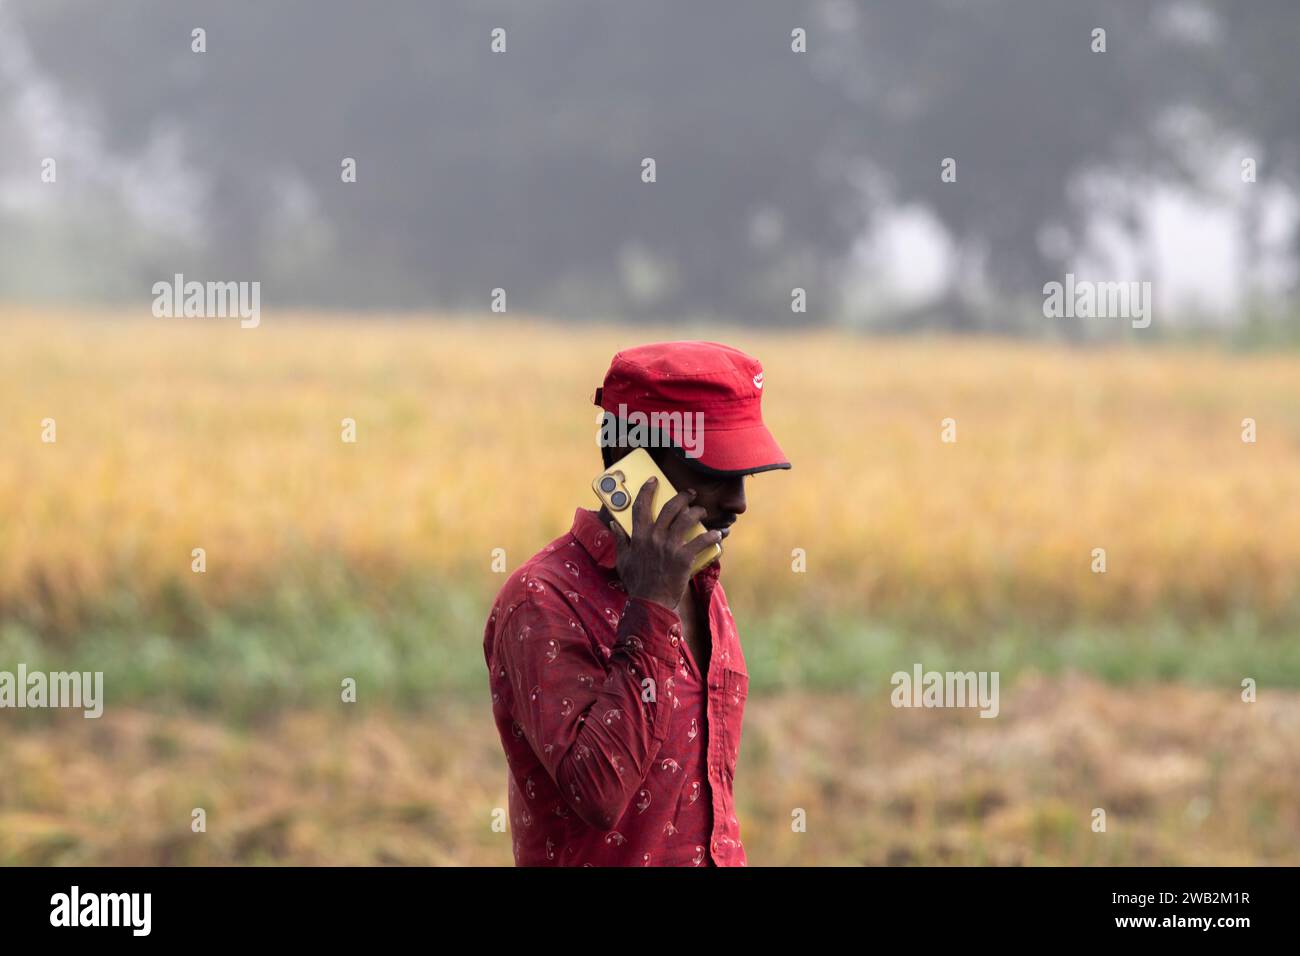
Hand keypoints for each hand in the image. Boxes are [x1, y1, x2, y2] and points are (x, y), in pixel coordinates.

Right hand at [608, 477, 721, 609]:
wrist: (650, 603)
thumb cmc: (637, 583)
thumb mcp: (623, 561)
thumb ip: (620, 541)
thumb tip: (614, 525)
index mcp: (638, 536)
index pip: (641, 506)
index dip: (647, 490)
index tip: (654, 480)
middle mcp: (654, 537)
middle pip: (670, 507)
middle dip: (682, 496)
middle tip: (690, 494)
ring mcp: (670, 547)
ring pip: (687, 519)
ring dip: (697, 512)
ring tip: (702, 512)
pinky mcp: (684, 558)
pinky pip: (702, 540)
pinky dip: (712, 536)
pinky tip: (717, 535)